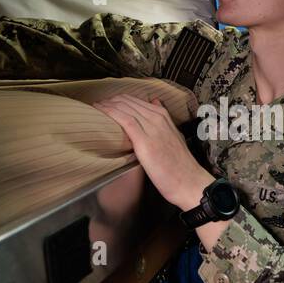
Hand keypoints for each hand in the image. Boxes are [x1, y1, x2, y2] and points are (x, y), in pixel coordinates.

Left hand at [92, 94, 213, 209]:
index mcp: (164, 117)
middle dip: (109, 101)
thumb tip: (154, 103)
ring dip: (106, 105)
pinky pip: (125, 120)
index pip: (136, 101)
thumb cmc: (180, 166)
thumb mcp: (173, 138)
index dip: (118, 100)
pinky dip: (110, 113)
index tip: (106, 104)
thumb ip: (163, 123)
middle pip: (128, 102)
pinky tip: (100, 114)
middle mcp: (158, 118)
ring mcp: (152, 128)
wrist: (189, 182)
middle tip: (96, 106)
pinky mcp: (145, 141)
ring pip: (124, 108)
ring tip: (94, 109)